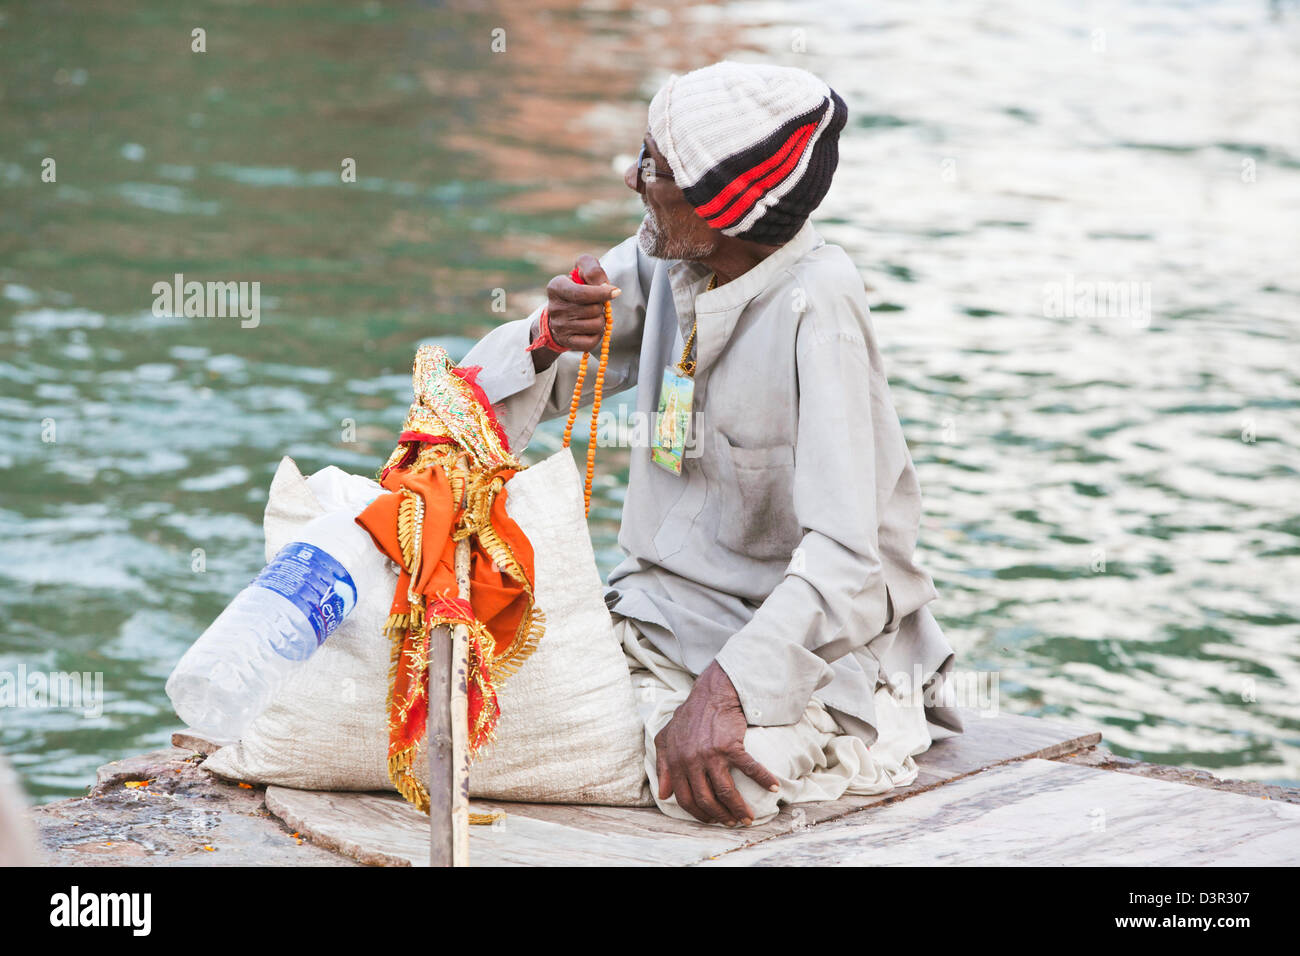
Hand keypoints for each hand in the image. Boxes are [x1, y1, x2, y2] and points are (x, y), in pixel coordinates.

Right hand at [529, 254, 619, 371]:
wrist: (561, 313)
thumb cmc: (577, 288)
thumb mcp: (582, 272)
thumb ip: (594, 272)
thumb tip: (608, 288)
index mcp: (556, 286)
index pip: (583, 293)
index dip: (602, 293)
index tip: (616, 291)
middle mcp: (555, 307)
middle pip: (593, 310)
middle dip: (601, 307)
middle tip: (595, 304)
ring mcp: (559, 326)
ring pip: (595, 326)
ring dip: (600, 320)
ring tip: (592, 316)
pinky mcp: (565, 341)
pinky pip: (592, 341)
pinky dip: (597, 335)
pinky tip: (591, 328)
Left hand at [654, 661, 780, 825]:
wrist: (711, 695)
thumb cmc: (688, 717)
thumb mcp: (665, 739)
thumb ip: (662, 766)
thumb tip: (663, 794)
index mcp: (676, 763)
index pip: (685, 798)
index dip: (698, 813)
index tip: (710, 820)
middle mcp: (691, 761)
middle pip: (706, 799)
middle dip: (720, 816)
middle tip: (731, 822)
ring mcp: (711, 755)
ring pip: (725, 791)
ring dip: (738, 808)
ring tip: (748, 817)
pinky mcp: (730, 746)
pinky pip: (749, 768)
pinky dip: (763, 779)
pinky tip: (773, 787)